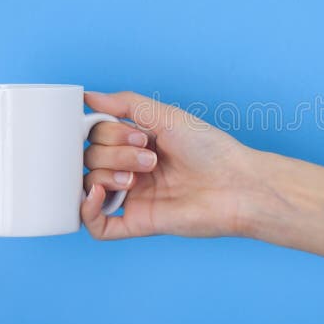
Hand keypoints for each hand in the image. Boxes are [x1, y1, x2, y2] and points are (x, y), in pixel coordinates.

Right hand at [80, 91, 258, 239]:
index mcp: (138, 143)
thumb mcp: (167, 116)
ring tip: (138, 176)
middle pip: (91, 157)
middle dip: (114, 153)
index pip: (98, 135)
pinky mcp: (138, 222)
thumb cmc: (210, 149)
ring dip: (105, 174)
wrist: (237, 184)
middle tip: (150, 157)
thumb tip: (87, 97)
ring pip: (89, 185)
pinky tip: (98, 195)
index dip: (106, 132)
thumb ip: (127, 104)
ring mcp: (134, 197)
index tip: (135, 133)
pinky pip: (96, 226)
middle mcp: (133, 169)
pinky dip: (86, 210)